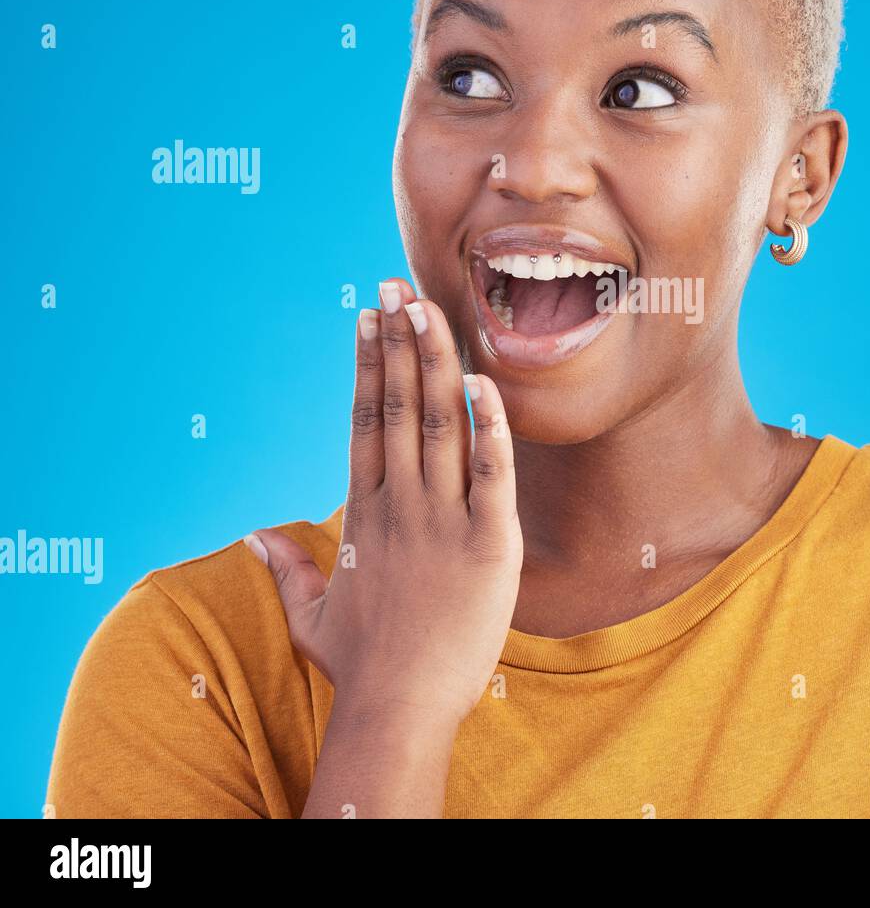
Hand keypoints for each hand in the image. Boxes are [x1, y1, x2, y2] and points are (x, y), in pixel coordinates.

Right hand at [250, 277, 523, 725]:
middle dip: (399, 342)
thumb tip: (252, 537)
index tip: (368, 317)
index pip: (363, 421)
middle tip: (396, 283)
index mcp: (365, 513)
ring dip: (435, 363)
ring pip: (440, 426)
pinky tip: (487, 384)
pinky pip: (491, 475)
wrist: (399, 712)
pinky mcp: (489, 545)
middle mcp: (401, 505)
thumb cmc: (363, 666)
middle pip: (398, 408)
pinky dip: (491, 429)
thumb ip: (288, 567)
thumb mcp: (312, 613)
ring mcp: (443, 522)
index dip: (367, 365)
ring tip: (429, 308)